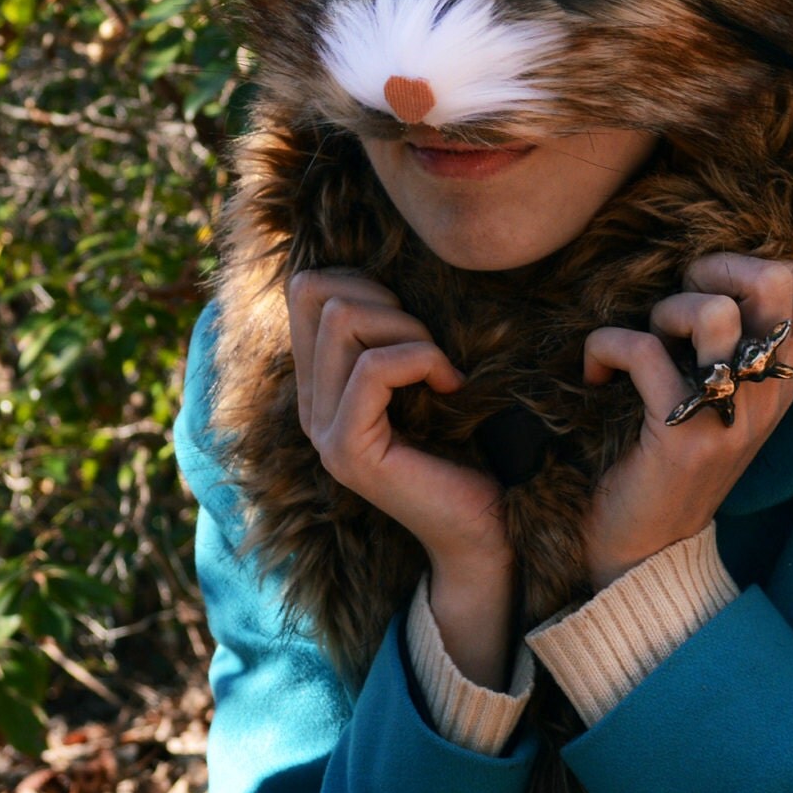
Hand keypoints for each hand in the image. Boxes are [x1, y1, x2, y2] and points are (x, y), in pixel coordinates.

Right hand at [287, 269, 513, 685]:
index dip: (364, 280)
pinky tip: (451, 386)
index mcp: (320, 381)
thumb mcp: (424, 369)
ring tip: (440, 369)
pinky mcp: (349, 451)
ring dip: (407, 330)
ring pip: (343, 321)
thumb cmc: (470, 442)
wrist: (487, 527)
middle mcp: (309, 404)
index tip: (412, 321)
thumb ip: (393, 327)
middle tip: (429, 346)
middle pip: (317, 294)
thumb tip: (388, 265)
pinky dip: (423, 360)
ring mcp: (322, 430)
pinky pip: (375, 368)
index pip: (306, 289)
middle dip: (385, 299)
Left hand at [581, 254, 792, 590]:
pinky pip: (643, 351)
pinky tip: (595, 377)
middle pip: (772, 280)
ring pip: (712, 313)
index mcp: (780, 376)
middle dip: (713, 270)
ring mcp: (731, 416)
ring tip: (643, 346)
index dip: (765, 262)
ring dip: (663, 312)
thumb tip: (713, 270)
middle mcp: (767, 392)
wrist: (645, 549)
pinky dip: (604, 348)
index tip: (718, 290)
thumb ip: (726, 337)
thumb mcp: (714, 392)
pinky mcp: (683, 437)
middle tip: (677, 308)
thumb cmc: (668, 455)